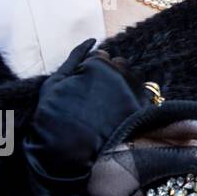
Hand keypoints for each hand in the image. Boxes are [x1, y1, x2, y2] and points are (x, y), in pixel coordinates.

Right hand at [24, 38, 149, 195]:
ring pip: (132, 77)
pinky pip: (143, 95)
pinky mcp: (142, 108)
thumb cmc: (53, 117)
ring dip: (123, 85)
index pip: (100, 56)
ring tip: (107, 106)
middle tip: (95, 98)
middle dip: (109, 75)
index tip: (83, 87)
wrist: (67, 155)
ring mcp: (133, 90)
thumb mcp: (54, 83)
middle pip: (119, 65)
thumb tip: (91, 40)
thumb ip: (74, 58)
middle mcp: (120, 73)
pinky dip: (134, 99)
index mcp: (98, 64)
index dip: (90, 71)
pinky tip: (119, 113)